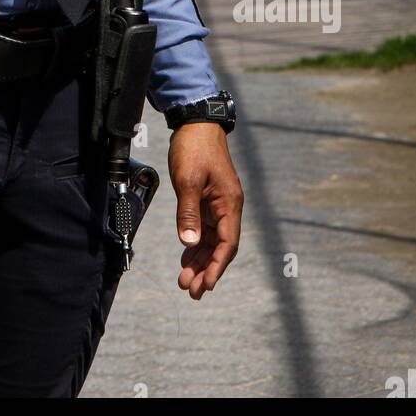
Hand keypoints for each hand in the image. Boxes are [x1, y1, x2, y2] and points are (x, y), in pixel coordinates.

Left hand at [168, 123, 242, 300]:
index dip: (216, 267)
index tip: (206, 286)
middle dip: (205, 270)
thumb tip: (188, 244)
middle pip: (219, 247)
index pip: (227, 244)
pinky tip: (186, 259)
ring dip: (199, 261)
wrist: (196, 124)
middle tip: (190, 291)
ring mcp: (218, 204)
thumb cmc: (195, 148)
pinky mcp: (207, 200)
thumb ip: (188, 213)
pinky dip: (194, 244)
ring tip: (185, 281)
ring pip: (210, 240)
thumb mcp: (188, 181)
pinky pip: (203, 228)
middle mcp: (227, 207)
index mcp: (230, 204)